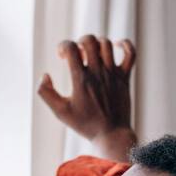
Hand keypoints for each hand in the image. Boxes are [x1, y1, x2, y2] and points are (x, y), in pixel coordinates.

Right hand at [38, 35, 136, 158]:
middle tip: (78, 56)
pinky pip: (130, 54)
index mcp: (81, 80)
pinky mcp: (125, 78)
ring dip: (96, 43)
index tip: (62, 57)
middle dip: (79, 42)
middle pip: (89, 40)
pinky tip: (115, 45)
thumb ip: (46, 93)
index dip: (63, 46)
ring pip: (106, 44)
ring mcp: (113, 74)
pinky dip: (125, 45)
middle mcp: (98, 73)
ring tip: (92, 54)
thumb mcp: (60, 112)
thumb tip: (44, 75)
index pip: (70, 47)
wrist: (111, 135)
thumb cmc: (85, 125)